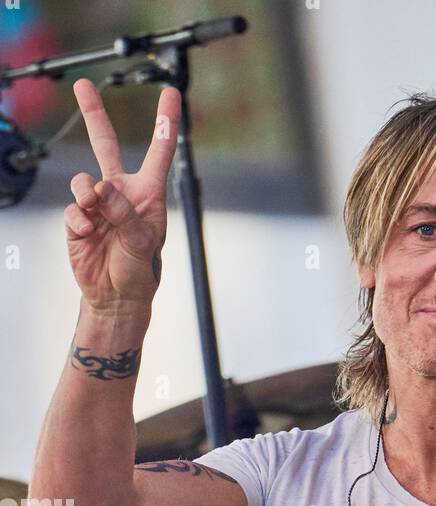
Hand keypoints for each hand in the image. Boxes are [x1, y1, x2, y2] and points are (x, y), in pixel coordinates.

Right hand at [65, 78, 180, 311]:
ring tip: (95, 214)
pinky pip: (73, 208)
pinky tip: (87, 234)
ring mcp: (97, 205)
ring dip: (88, 195)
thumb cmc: (139, 271)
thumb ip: (125, 214)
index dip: (165, 123)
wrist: (115, 298)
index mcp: (148, 195)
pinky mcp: (78, 219)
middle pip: (105, 145)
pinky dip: (79, 220)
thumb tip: (100, 190)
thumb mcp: (142, 243)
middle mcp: (121, 193)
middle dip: (93, 114)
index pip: (159, 152)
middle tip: (82, 85)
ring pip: (84, 180)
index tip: (171, 94)